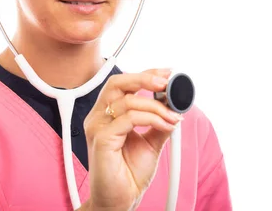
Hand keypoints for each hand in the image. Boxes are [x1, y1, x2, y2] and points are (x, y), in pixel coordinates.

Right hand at [83, 69, 182, 210]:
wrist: (121, 200)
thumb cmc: (129, 173)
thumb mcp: (151, 141)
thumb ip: (159, 121)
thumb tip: (174, 105)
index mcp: (107, 114)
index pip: (123, 84)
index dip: (145, 75)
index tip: (167, 74)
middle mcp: (99, 117)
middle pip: (117, 83)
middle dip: (145, 79)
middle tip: (166, 84)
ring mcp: (97, 127)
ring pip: (128, 102)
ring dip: (157, 107)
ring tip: (173, 118)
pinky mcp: (101, 139)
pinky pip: (128, 119)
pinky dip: (151, 119)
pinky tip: (165, 126)